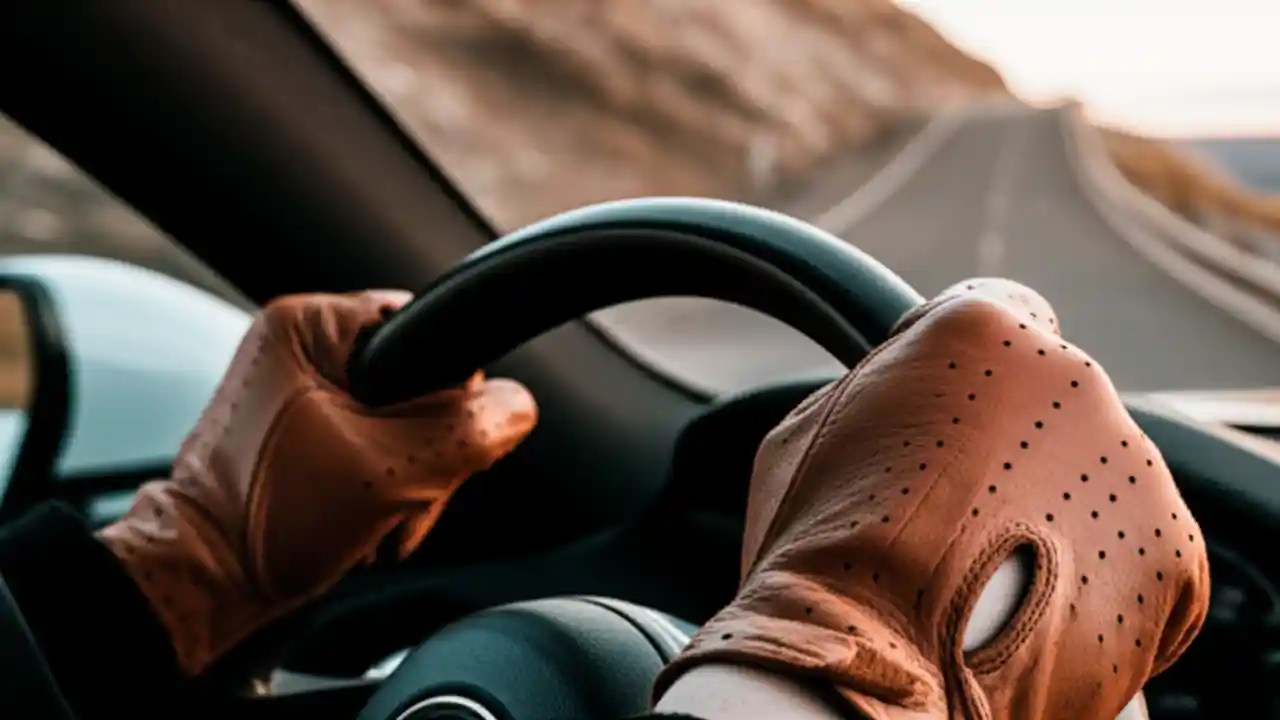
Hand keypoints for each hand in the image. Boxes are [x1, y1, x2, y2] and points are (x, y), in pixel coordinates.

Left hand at [97, 290, 536, 674]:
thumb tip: (517, 406)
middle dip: (425, 454)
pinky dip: (383, 488)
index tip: (428, 446)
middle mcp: (298, 345)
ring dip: (408, 480)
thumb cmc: (267, 523)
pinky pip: (377, 446)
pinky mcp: (302, 432)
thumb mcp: (392, 472)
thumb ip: (470, 432)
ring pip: (404, 423)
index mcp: (308, 325)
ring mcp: (298, 390)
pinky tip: (365, 520)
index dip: (449, 396)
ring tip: (376, 517)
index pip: (428, 329)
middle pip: (421, 384)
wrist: (205, 584)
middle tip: (398, 496)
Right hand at [654, 279, 1207, 718]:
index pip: (1003, 316)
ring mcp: (1134, 469)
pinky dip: (1096, 579)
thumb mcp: (811, 431)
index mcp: (982, 330)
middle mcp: (1076, 379)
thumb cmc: (820, 550)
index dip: (969, 371)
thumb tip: (908, 394)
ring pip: (1095, 478)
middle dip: (1012, 447)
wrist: (870, 673)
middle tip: (952, 513)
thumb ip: (881, 388)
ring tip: (988, 574)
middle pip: (1051, 402)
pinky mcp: (1176, 558)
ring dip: (1053, 511)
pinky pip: (1137, 554)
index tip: (948, 416)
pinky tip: (1032, 609)